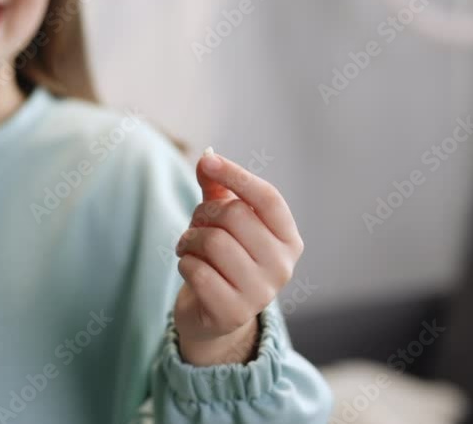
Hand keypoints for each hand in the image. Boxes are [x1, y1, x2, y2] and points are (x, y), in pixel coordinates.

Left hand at [173, 151, 303, 365]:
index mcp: (288, 239)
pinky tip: (190, 269)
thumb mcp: (223, 220)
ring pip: (213, 242)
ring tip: (189, 248)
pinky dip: (184, 263)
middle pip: (234, 216)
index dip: (237, 175)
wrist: (212, 316)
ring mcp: (261, 293)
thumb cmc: (221, 259)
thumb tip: (207, 155)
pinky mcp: (233, 313)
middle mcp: (282, 266)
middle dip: (203, 216)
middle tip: (196, 227)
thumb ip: (218, 188)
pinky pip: (197, 271)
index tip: (207, 161)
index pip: (268, 198)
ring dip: (189, 240)